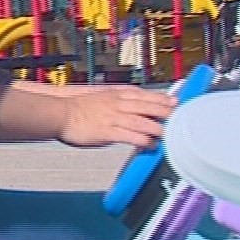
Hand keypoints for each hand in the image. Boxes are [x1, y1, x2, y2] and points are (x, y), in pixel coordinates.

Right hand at [55, 86, 174, 148]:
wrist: (60, 113)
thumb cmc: (78, 108)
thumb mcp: (102, 97)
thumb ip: (118, 101)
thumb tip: (131, 106)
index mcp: (117, 94)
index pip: (145, 94)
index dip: (162, 98)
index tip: (174, 102)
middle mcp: (118, 104)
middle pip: (148, 106)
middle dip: (166, 112)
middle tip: (179, 118)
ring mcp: (113, 117)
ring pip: (143, 121)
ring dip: (158, 128)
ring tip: (169, 135)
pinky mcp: (108, 131)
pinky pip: (130, 136)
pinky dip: (142, 140)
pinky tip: (150, 145)